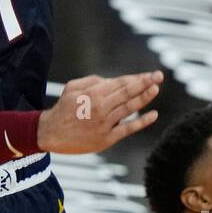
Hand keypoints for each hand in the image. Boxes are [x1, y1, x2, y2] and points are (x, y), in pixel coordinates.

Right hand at [36, 71, 162, 154]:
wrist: (52, 134)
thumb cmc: (63, 108)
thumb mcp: (72, 87)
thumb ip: (92, 81)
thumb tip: (111, 81)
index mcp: (93, 93)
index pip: (120, 83)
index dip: (136, 78)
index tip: (149, 74)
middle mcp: (101, 107)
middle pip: (127, 93)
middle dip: (145, 83)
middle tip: (158, 76)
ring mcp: (106, 124)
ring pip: (130, 108)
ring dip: (145, 98)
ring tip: (156, 89)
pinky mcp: (107, 138)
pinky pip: (128, 129)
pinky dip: (141, 122)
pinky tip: (153, 114)